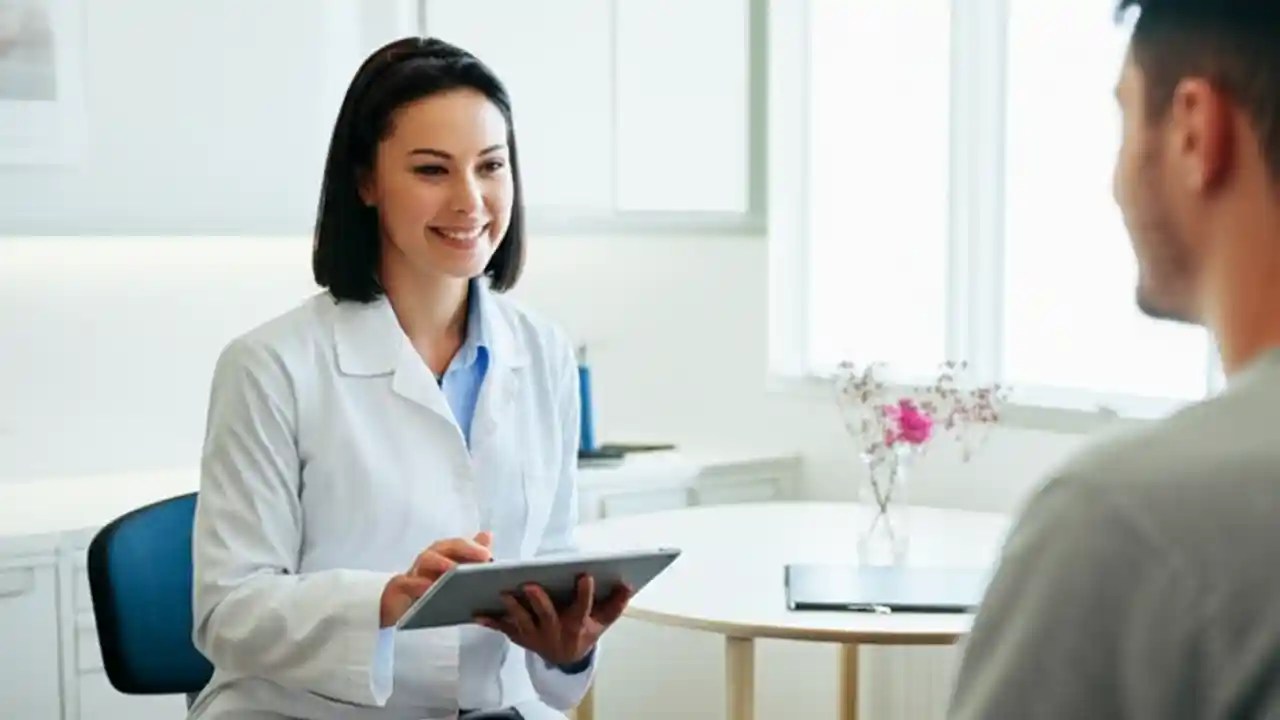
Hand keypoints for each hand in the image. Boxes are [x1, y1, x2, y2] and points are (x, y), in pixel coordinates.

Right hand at [380, 531, 492, 627]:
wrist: (399, 605)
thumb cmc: (430, 587)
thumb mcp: (453, 575)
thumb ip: (471, 557)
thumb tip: (487, 535)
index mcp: (442, 554)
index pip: (458, 545)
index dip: (473, 548)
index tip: (488, 556)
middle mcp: (428, 559)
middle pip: (444, 547)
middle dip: (464, 550)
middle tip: (483, 558)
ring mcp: (412, 572)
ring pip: (426, 560)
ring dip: (441, 563)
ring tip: (456, 570)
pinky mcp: (398, 587)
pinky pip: (407, 582)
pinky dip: (417, 584)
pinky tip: (429, 589)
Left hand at [475, 574, 631, 666]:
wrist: (565, 657)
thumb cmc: (585, 630)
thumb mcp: (604, 620)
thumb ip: (616, 602)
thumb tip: (627, 583)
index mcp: (576, 623)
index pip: (583, 606)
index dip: (585, 592)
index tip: (585, 575)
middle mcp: (554, 630)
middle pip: (546, 615)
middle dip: (539, 600)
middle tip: (530, 585)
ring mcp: (535, 635)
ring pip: (522, 621)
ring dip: (512, 608)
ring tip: (503, 592)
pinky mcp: (518, 635)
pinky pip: (502, 628)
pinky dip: (489, 621)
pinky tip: (477, 612)